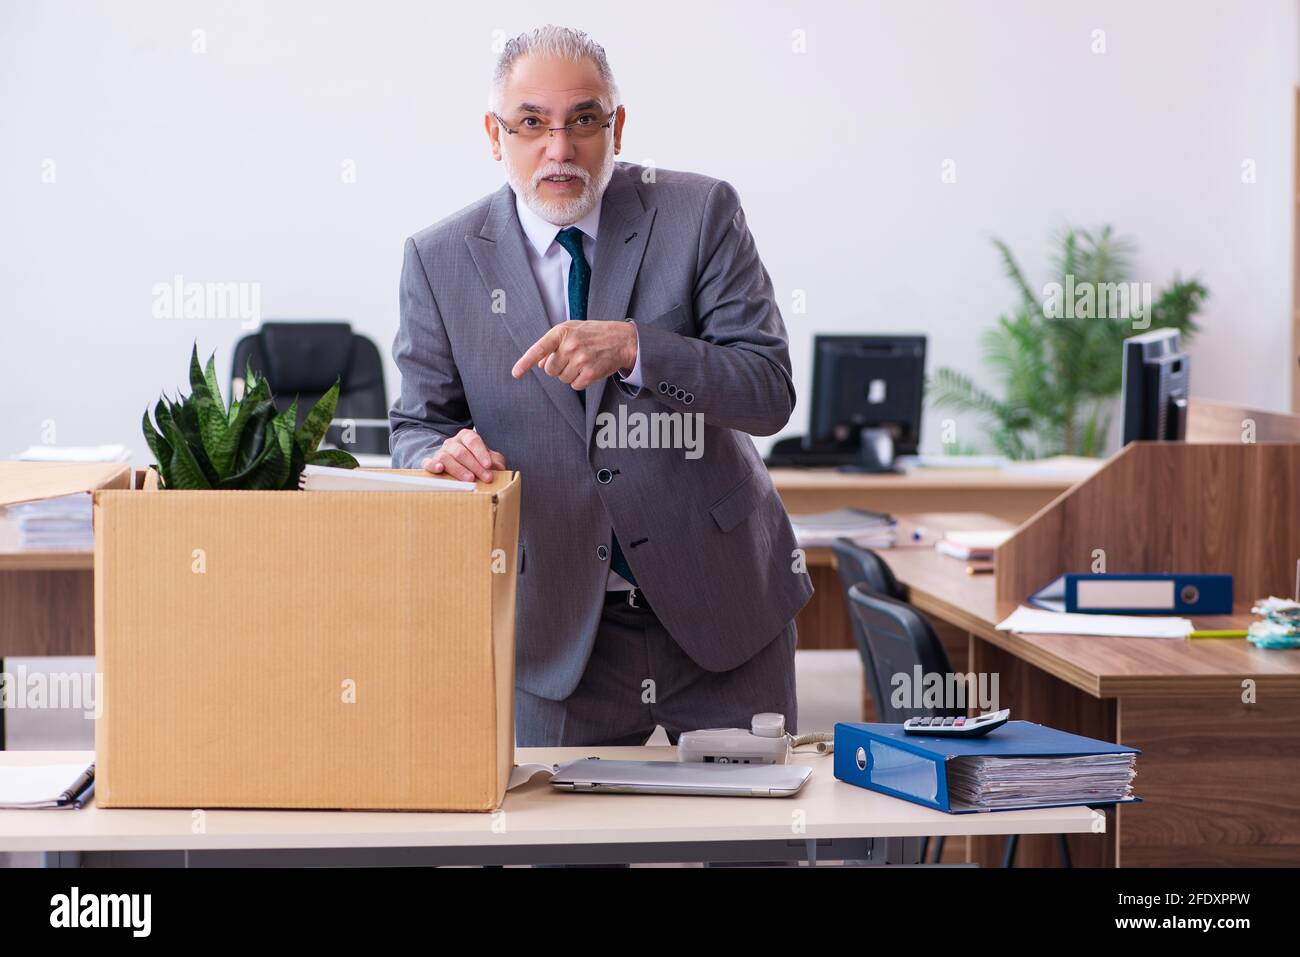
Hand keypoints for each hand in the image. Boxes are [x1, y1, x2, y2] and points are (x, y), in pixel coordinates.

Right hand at [421, 428, 505, 482]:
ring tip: (469, 480)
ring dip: (459, 469)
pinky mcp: (431, 462)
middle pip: (461, 452)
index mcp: (466, 437)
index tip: (489, 465)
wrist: (458, 465)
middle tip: (486, 478)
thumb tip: (500, 468)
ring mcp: (440, 452)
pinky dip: (432, 465)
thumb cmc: (476, 461)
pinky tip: (439, 469)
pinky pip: (428, 462)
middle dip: (475, 466)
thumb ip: (495, 461)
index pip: (473, 440)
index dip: (481, 453)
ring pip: (446, 457)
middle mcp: (452, 443)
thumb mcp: (488, 459)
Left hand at [511, 320, 635, 389]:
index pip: (539, 349)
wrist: (622, 339)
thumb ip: (553, 345)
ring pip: (562, 379)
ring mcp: (581, 359)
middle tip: (572, 358)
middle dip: (558, 368)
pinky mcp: (591, 373)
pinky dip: (580, 381)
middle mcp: (570, 345)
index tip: (516, 373)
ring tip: (583, 361)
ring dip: (570, 374)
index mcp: (562, 332)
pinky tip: (589, 369)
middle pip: (550, 370)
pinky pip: (575, 385)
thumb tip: (539, 364)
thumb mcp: (571, 331)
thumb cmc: (593, 334)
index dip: (525, 362)